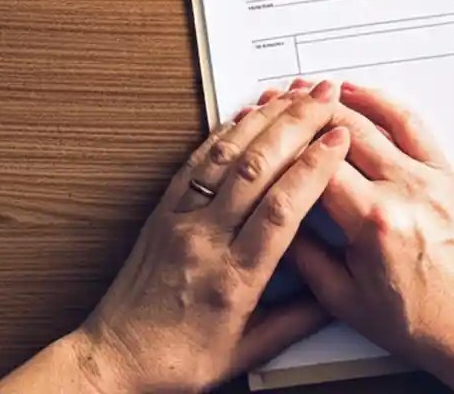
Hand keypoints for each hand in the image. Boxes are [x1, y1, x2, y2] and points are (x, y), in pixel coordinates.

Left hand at [70, 81, 348, 392]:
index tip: (338, 138)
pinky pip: (196, 162)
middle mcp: (205, 241)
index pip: (282, 207)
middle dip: (295, 123)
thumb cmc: (176, 361)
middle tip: (324, 96)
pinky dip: (224, 132)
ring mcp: (179, 221)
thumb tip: (338, 295)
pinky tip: (247, 114)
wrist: (114, 359)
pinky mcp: (161, 212)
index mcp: (234, 278)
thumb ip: (297, 320)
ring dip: (262, 117)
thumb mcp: (247, 353)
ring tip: (292, 92)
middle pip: (257, 167)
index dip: (315, 166)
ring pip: (225, 155)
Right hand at [286, 82, 453, 393]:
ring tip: (305, 92)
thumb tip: (272, 220)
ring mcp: (427, 177)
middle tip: (275, 104)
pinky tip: (358, 93)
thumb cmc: (415, 318)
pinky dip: (382, 101)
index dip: (283, 147)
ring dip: (336, 100)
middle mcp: (402, 191)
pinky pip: (412, 123)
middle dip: (302, 115)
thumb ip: (303, 253)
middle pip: (342, 132)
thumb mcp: (342, 297)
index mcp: (373, 222)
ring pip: (374, 120)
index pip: (315, 167)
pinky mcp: (445, 173)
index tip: (262, 138)